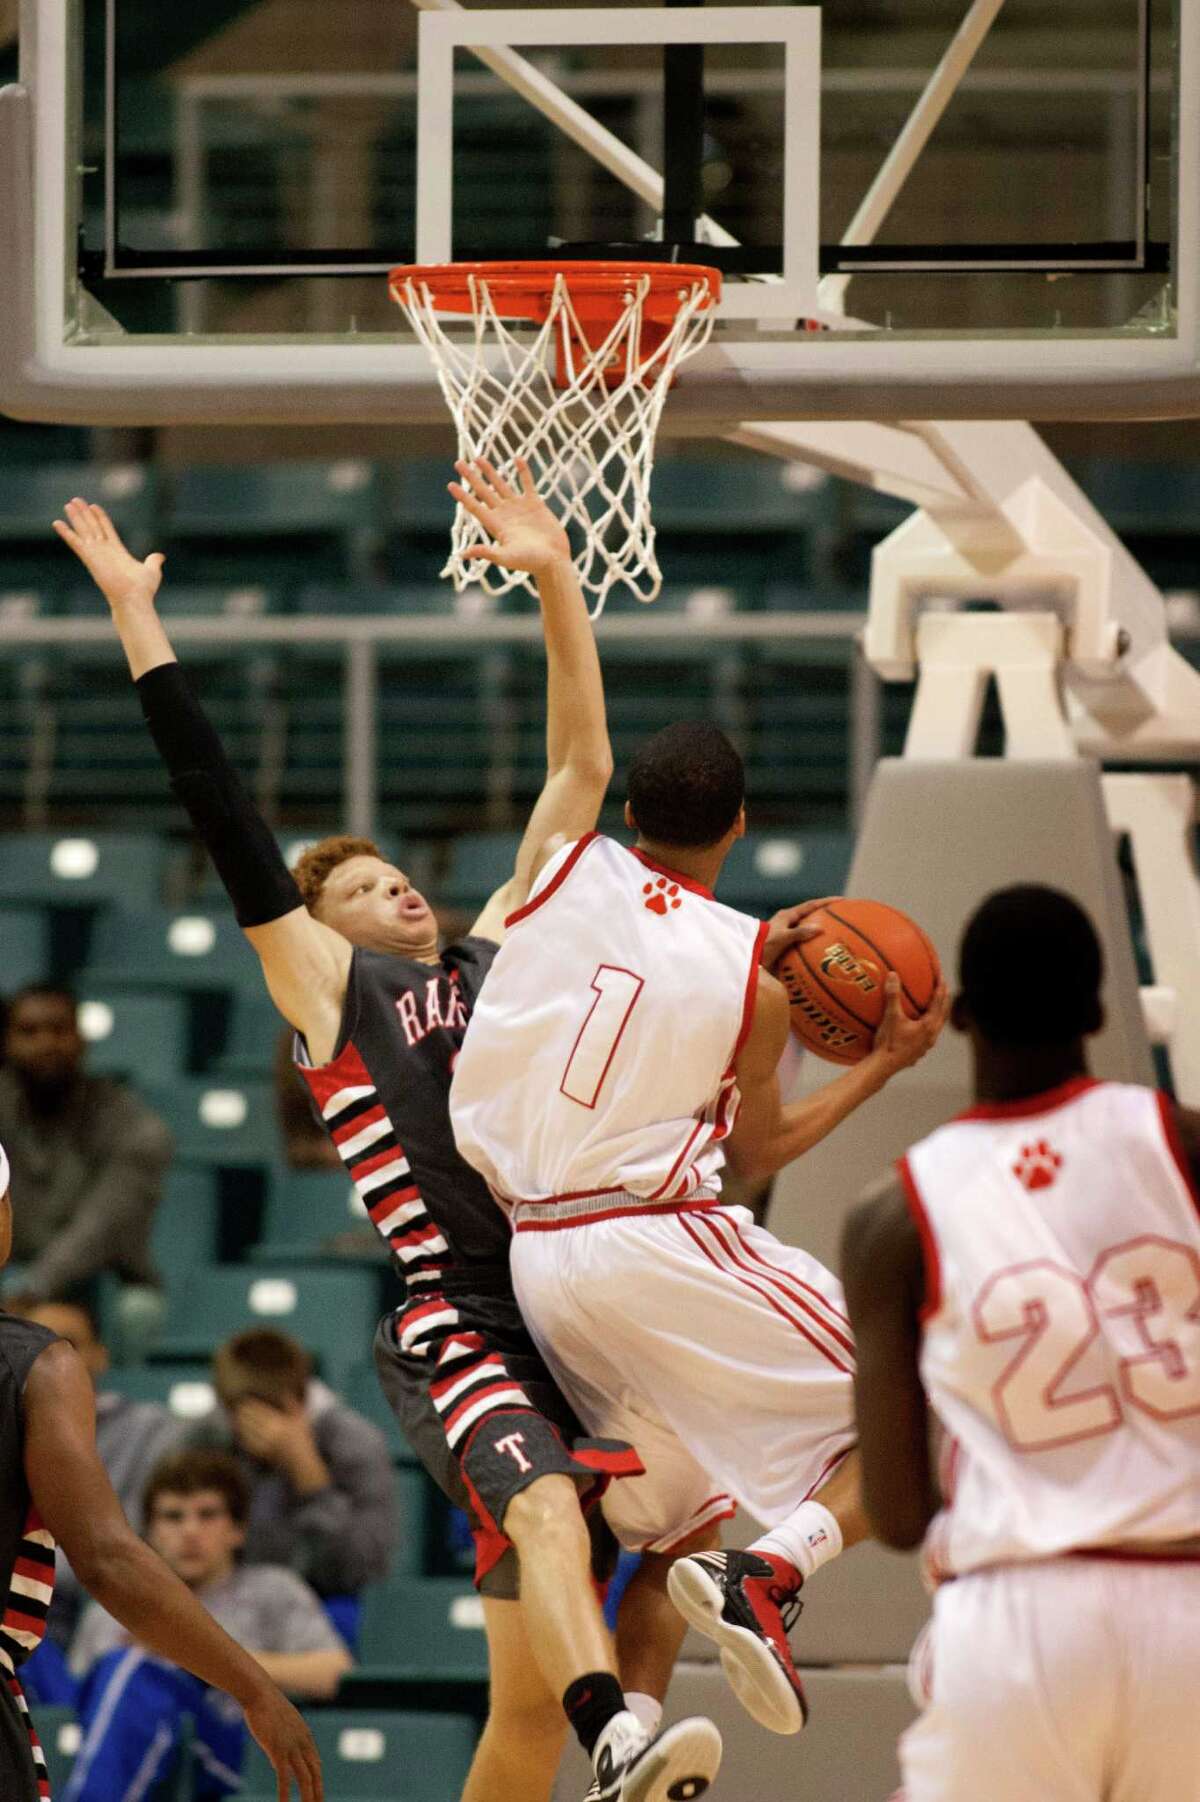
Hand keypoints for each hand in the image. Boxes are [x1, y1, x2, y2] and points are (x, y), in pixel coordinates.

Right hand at [52, 499, 164, 610]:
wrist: (134, 599)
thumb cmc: (142, 590)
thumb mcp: (151, 570)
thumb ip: (153, 561)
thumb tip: (160, 557)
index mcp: (117, 552)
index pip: (106, 530)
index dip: (100, 517)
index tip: (94, 506)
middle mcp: (104, 551)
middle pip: (92, 527)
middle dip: (84, 514)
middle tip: (75, 500)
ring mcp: (96, 554)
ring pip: (83, 531)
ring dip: (75, 517)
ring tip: (68, 504)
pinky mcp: (90, 558)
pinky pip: (75, 542)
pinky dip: (66, 533)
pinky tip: (57, 523)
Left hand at [233, 1400, 326, 1488]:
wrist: (300, 1462)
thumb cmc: (302, 1439)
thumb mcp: (301, 1419)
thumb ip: (292, 1404)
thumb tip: (284, 1391)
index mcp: (281, 1423)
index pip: (261, 1411)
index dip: (251, 1405)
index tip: (244, 1400)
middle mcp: (272, 1433)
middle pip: (252, 1421)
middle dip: (243, 1413)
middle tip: (237, 1407)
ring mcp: (266, 1444)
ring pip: (248, 1432)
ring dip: (240, 1424)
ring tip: (235, 1417)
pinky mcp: (261, 1454)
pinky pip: (248, 1444)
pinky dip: (242, 1437)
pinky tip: (239, 1432)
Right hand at [242, 1682, 323, 1801]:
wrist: (259, 1692)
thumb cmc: (266, 1706)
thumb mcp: (281, 1724)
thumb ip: (284, 1743)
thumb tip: (278, 1762)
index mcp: (304, 1735)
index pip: (316, 1762)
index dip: (317, 1779)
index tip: (318, 1793)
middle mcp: (302, 1742)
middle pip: (315, 1772)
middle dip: (318, 1792)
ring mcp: (292, 1746)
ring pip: (305, 1778)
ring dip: (308, 1797)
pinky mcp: (278, 1749)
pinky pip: (284, 1777)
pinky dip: (286, 1794)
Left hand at [448, 457, 570, 573]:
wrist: (553, 560)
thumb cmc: (530, 562)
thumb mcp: (506, 558)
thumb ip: (486, 552)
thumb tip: (462, 555)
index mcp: (495, 525)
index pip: (474, 507)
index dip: (463, 496)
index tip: (450, 484)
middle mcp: (504, 514)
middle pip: (483, 492)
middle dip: (471, 477)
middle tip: (458, 463)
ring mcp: (519, 508)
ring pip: (501, 484)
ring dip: (490, 472)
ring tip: (479, 458)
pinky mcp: (535, 504)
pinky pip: (527, 483)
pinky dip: (523, 471)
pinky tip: (517, 458)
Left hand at [760, 897, 836, 970]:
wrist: (749, 957)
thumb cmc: (763, 945)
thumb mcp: (782, 938)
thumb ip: (799, 933)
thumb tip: (820, 927)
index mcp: (788, 916)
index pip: (811, 905)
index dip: (827, 902)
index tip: (842, 900)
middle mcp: (789, 922)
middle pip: (811, 915)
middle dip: (826, 915)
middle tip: (842, 916)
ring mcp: (787, 932)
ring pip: (808, 929)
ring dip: (820, 931)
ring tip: (836, 936)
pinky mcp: (786, 944)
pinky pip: (803, 942)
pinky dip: (813, 946)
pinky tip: (822, 955)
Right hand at [870, 974, 950, 1072]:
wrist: (883, 1067)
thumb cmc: (888, 1042)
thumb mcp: (890, 1017)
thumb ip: (893, 995)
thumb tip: (893, 975)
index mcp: (929, 1026)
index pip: (939, 1002)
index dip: (941, 988)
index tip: (942, 976)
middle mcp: (932, 1036)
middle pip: (944, 1013)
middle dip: (944, 999)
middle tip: (944, 987)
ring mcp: (927, 1045)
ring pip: (938, 1025)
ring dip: (938, 1012)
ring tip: (936, 1004)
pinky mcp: (919, 1051)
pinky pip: (928, 1033)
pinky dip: (928, 1023)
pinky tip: (920, 1024)